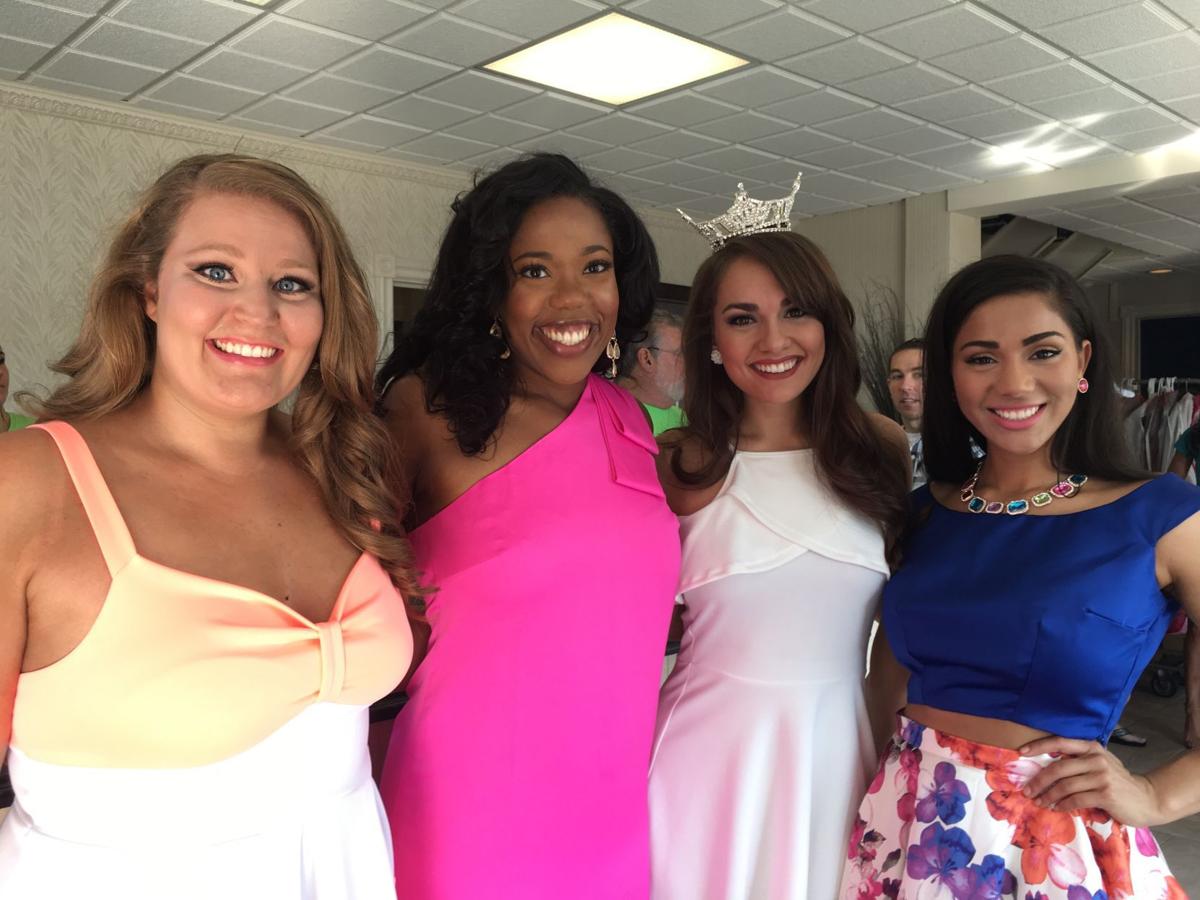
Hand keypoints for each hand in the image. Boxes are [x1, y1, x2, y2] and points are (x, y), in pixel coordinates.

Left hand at [1019, 736, 1162, 826]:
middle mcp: (1096, 758)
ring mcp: (1102, 776)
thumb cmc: (1117, 781)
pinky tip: (1056, 808)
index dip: (1038, 746)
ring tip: (1039, 802)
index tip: (1020, 753)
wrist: (1147, 798)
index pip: (1059, 742)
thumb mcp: (1100, 763)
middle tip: (1027, 790)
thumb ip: (1078, 761)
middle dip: (1038, 780)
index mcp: (1091, 747)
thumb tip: (1045, 765)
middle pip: (1058, 768)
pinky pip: (1076, 800)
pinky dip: (1062, 805)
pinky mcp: (1106, 794)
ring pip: (1065, 786)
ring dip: (1048, 796)